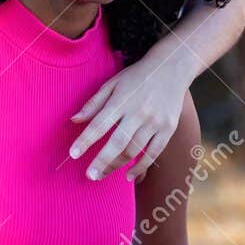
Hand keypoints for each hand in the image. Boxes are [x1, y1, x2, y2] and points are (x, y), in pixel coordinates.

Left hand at [69, 55, 189, 181]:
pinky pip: (153, 154)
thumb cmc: (136, 77)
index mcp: (121, 100)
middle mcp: (138, 112)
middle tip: (90, 175)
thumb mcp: (112, 84)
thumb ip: (93, 104)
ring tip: (103, 174)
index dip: (85, 140)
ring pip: (134, 150)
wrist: (171, 68)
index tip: (73, 154)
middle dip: (102, 161)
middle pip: (117, 142)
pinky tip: (129, 176)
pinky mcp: (168, 129)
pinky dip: (141, 167)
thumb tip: (74, 121)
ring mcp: (155, 122)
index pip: (99, 124)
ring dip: (117, 166)